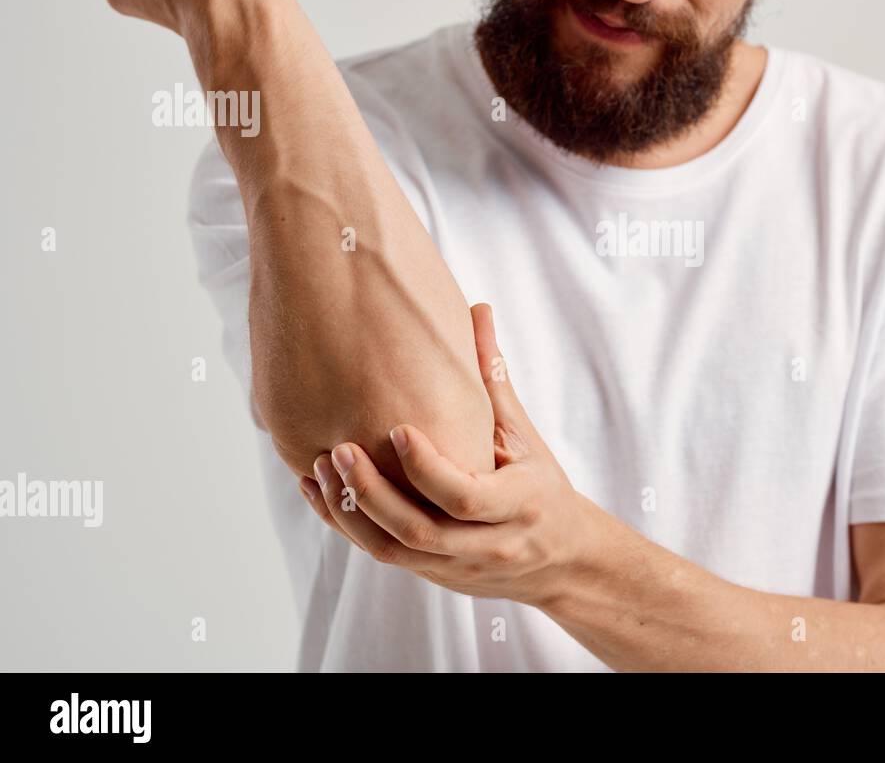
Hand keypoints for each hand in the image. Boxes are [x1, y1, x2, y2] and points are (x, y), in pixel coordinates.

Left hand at [300, 304, 608, 607]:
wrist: (560, 560)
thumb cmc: (540, 484)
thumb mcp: (525, 436)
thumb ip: (493, 380)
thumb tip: (478, 311)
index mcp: (518, 504)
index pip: (466, 496)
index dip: (427, 467)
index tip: (396, 429)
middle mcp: (490, 543)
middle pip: (422, 531)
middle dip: (375, 494)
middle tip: (341, 451)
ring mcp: (458, 565)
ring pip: (395, 551)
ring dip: (352, 513)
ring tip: (321, 470)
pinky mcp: (434, 575)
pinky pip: (386, 556)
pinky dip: (349, 526)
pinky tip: (321, 492)